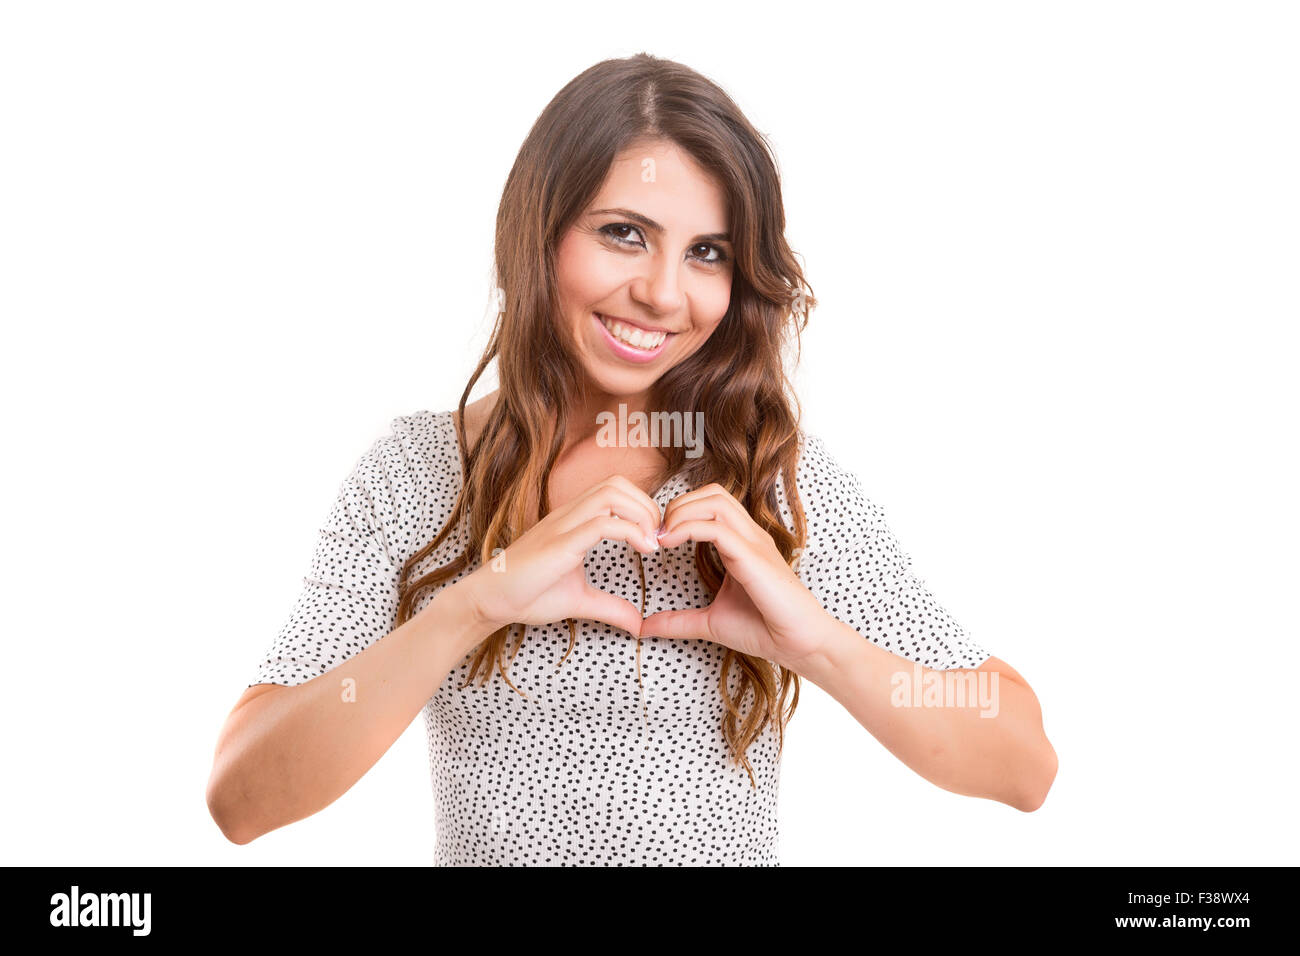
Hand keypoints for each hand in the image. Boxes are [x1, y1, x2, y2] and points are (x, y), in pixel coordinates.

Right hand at [460, 475, 661, 635]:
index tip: (654, 539)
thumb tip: (637, 623)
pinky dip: (630, 531)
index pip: (614, 490)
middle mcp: (569, 515)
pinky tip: (643, 550)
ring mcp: (563, 526)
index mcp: (573, 520)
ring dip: (641, 513)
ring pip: (611, 493)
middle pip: (616, 483)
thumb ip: (610, 607)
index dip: (642, 507)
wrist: (490, 601)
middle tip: (658, 538)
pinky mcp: (560, 544)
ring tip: (652, 543)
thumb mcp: (579, 601)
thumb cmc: (527, 594)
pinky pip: (601, 523)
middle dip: (647, 505)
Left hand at [639, 483, 830, 669]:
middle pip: (712, 492)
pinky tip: (670, 544)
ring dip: (681, 512)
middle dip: (678, 505)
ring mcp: (754, 542)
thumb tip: (645, 627)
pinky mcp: (754, 557)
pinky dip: (688, 528)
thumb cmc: (764, 630)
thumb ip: (679, 621)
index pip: (710, 503)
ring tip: (663, 537)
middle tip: (657, 534)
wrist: (799, 644)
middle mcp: (749, 536)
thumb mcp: (710, 622)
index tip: (656, 540)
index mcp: (742, 543)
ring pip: (716, 500)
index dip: (679, 512)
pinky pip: (717, 528)